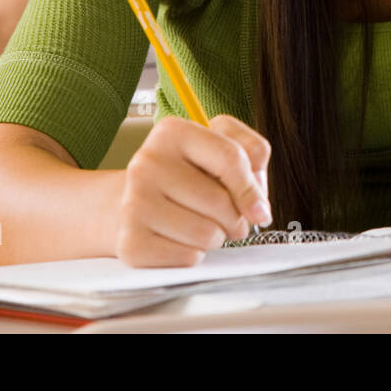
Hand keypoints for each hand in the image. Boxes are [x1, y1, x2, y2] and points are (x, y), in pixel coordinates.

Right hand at [115, 114, 271, 266]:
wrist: (135, 202)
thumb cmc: (187, 174)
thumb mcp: (220, 145)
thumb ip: (252, 156)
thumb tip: (258, 206)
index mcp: (172, 133)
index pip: (229, 158)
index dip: (252, 189)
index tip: (260, 210)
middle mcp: (147, 163)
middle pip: (219, 201)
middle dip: (235, 218)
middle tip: (227, 218)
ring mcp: (134, 202)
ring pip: (206, 234)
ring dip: (216, 237)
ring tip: (203, 226)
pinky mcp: (130, 241)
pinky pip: (188, 257)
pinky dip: (195, 254)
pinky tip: (182, 240)